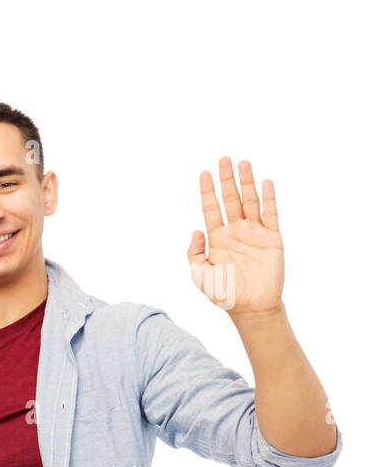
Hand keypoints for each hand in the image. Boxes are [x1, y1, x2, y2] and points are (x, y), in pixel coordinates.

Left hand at [188, 157, 283, 315]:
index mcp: (217, 238)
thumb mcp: (200, 275)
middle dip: (226, 179)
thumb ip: (194, 253)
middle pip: (230, 199)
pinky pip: (271, 214)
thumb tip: (196, 231)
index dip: (207, 191)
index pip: (210, 208)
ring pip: (250, 201)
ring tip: (243, 163)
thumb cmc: (223, 293)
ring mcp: (254, 232)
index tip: (204, 173)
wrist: (250, 307)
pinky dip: (268, 198)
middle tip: (224, 159)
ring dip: (246, 182)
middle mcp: (235, 231)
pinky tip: (265, 182)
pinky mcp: (272, 238)